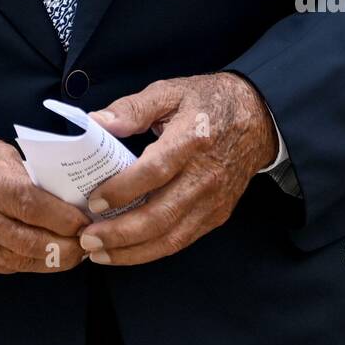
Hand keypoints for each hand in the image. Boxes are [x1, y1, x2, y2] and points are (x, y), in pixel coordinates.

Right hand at [0, 125, 91, 278]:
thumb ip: (28, 174)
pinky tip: (44, 251)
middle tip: (89, 242)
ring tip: (75, 249)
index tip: (86, 220)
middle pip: (30, 241)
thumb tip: (67, 196)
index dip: (64, 218)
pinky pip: (7, 266)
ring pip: (22, 260)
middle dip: (67, 246)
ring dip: (53, 259)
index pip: (31, 205)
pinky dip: (30, 260)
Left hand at [77, 73, 277, 265]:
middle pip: (161, 215)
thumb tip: (96, 122)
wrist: (257, 117)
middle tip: (87, 239)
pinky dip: (152, 250)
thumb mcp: (169, 91)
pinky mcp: (217, 214)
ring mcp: (213, 200)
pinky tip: (127, 250)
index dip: (123, 190)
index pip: (154, 172)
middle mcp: (205, 176)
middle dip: (121, 234)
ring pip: (171, 237)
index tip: (94, 200)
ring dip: (132, 251)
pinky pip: (182, 240)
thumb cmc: (207, 101)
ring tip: (100, 253)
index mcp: (192, 139)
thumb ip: (132, 108)